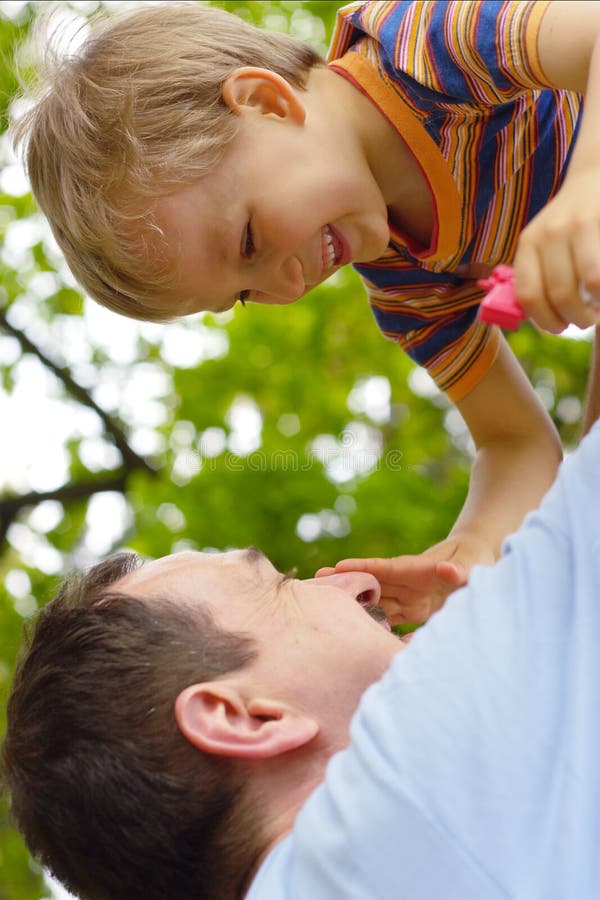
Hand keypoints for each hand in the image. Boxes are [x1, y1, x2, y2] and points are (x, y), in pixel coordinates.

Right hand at [317, 537, 493, 625]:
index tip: (335, 568)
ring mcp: (406, 596)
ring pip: (374, 601)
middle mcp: (404, 582)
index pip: (382, 568)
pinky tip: (352, 634)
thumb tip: (448, 572)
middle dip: (343, 584)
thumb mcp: (473, 565)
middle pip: (369, 584)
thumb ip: (460, 571)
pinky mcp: (412, 609)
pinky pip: (388, 617)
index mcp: (414, 569)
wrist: (478, 564)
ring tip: (321, 611)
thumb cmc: (476, 561)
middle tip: (312, 585)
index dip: (359, 568)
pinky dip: (371, 623)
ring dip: (352, 605)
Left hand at [513, 166, 599, 332]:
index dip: (544, 320)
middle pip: (559, 294)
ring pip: (589, 283)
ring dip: (597, 308)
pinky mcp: (597, 221)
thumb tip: (537, 320)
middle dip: (575, 318)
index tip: (559, 327)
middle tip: (585, 321)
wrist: (594, 179)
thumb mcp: (544, 245)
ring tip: (599, 310)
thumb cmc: (569, 227)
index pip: (528, 295)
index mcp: (527, 244)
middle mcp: (548, 234)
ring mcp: (577, 226)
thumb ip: (537, 277)